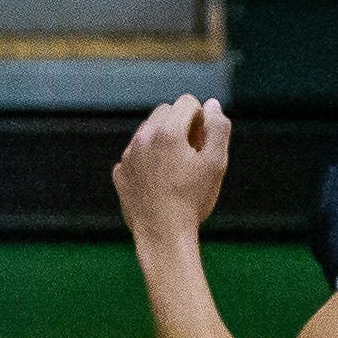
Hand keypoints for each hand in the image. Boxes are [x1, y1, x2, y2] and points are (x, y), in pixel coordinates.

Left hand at [113, 96, 230, 242]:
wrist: (163, 235)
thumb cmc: (193, 199)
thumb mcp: (216, 163)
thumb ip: (218, 128)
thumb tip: (211, 104)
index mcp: (168, 130)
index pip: (188, 102)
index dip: (202, 119)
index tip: (204, 142)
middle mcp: (143, 136)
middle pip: (165, 111)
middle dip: (181, 125)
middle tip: (192, 154)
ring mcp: (128, 154)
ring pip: (148, 131)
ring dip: (163, 140)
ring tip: (176, 168)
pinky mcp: (120, 171)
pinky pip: (135, 153)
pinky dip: (147, 159)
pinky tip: (159, 181)